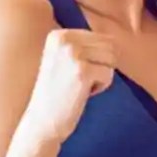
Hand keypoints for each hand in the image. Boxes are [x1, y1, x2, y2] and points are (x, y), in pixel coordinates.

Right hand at [20, 30, 115, 144]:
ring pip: (111, 58)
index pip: (102, 37)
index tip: (75, 72)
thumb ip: (83, 45)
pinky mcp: (82, 71)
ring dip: (102, 75)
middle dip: (101, 66)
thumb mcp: (64, 59)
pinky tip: (81, 93)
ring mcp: (72, 54)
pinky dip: (101, 87)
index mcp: (59, 35)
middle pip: (109, 46)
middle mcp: (64, 39)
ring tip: (80, 86)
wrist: (42, 121)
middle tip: (78, 81)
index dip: (97, 59)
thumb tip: (114, 39)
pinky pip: (108, 74)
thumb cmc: (59, 93)